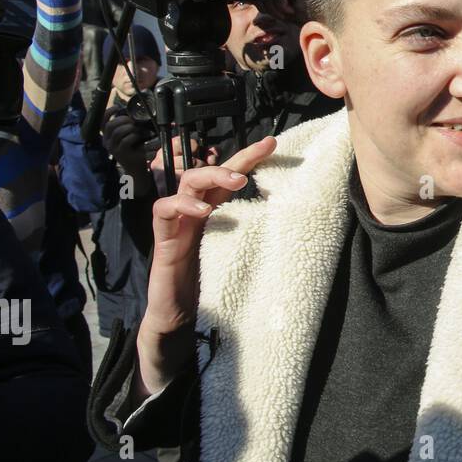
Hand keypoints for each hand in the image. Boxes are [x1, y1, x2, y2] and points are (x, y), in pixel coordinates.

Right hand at [102, 105, 149, 176]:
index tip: (118, 107)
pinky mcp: (120, 153)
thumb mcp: (128, 136)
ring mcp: (112, 148)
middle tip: (133, 120)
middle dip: (123, 119)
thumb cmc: (134, 149)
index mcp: (107, 136)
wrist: (136, 167)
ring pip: (118, 132)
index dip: (108, 112)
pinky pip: (126, 140)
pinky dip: (134, 136)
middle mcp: (106, 142)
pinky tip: (140, 136)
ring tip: (138, 128)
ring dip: (130, 127)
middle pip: (111, 125)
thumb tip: (132, 113)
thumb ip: (126, 126)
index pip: (102, 122)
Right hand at [136, 136, 276, 395]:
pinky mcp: (163, 240)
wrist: (180, 319)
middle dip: (234, 159)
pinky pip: (164, 210)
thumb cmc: (212, 284)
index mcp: (216, 211)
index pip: (231, 176)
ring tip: (237, 180)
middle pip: (209, 171)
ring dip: (212, 175)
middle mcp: (196, 211)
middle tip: (259, 155)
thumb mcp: (242, 254)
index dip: (249, 157)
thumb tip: (298, 225)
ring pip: (186, 182)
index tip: (273, 142)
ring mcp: (178, 223)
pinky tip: (203, 210)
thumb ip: (258, 235)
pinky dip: (182, 204)